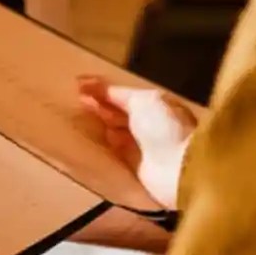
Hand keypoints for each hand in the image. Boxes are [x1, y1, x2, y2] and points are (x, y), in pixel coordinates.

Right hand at [79, 76, 197, 209]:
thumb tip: (94, 87)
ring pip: (117, 131)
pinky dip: (105, 145)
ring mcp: (144, 146)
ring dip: (102, 125)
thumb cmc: (163, 127)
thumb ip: (117, 94)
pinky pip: (116, 152)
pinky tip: (95, 138)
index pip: (126, 95)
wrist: (177, 168)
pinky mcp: (136, 167)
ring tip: (82, 116)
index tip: (80, 86)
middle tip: (78, 101)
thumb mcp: (141, 100)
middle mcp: (152, 124)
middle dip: (101, 106)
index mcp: (158, 105)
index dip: (104, 90)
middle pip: (121, 113)